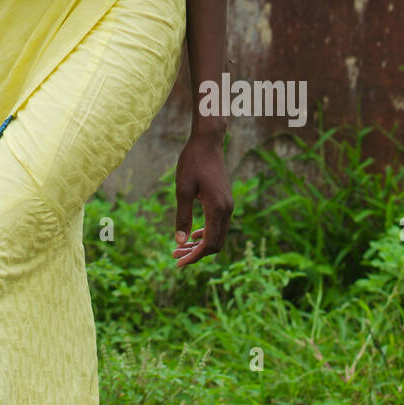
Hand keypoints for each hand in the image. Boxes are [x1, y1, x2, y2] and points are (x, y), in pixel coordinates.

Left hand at [172, 131, 232, 268]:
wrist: (207, 141)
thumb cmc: (192, 161)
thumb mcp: (182, 189)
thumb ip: (182, 216)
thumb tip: (180, 242)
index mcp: (217, 208)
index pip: (209, 244)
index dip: (194, 257)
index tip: (178, 263)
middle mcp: (227, 209)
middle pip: (216, 243)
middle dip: (196, 253)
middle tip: (175, 255)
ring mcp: (228, 205)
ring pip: (218, 235)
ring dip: (200, 244)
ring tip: (180, 248)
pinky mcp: (225, 200)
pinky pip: (219, 225)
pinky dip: (206, 233)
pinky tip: (193, 234)